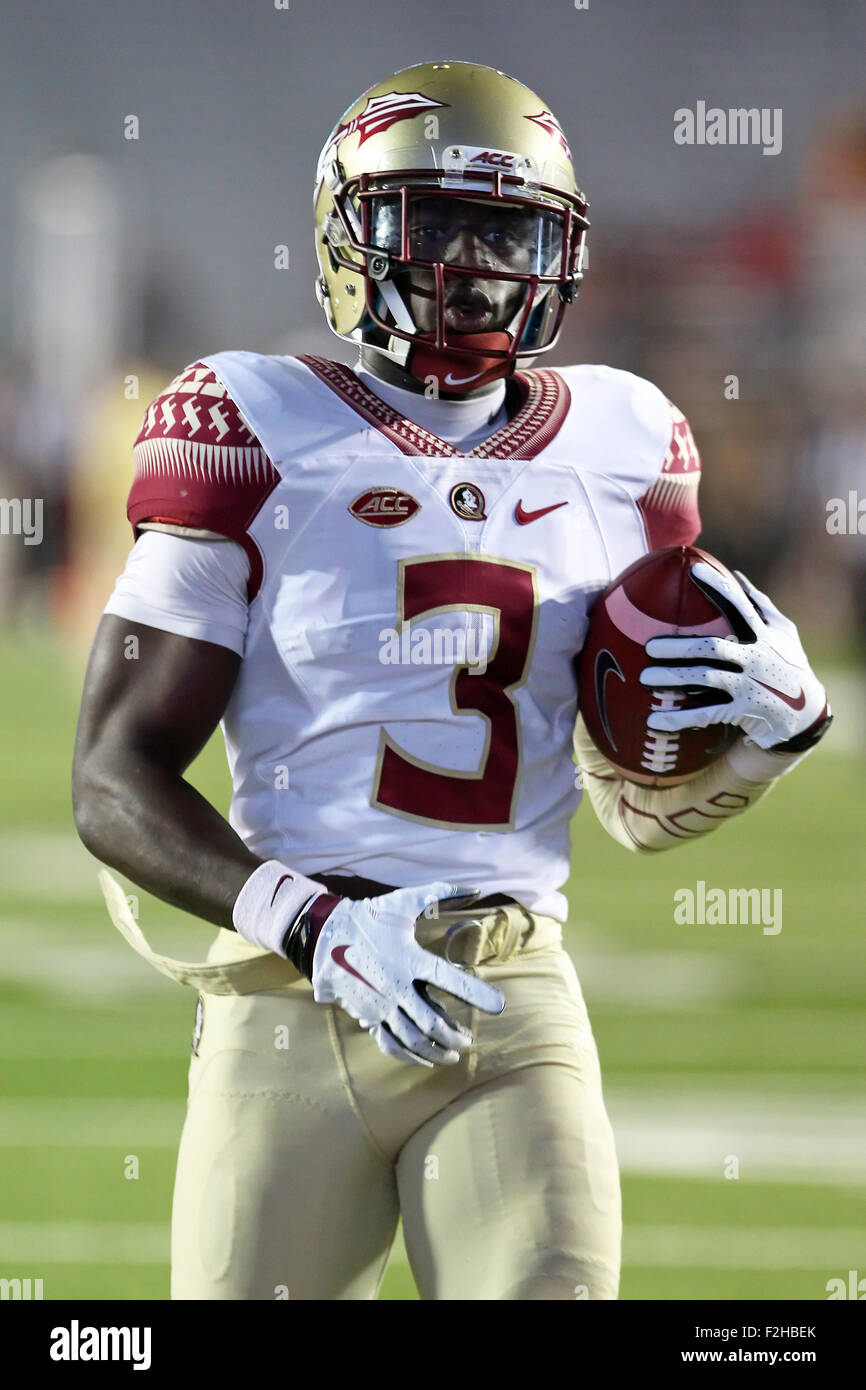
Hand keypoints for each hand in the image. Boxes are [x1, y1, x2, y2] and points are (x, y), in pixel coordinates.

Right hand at [309, 881, 505, 1067]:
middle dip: (454, 1036)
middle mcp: (397, 987)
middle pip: (431, 1023)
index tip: (498, 1006)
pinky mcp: (368, 1015)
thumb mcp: (404, 902)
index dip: (476, 994)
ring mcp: (381, 1005)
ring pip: (412, 1039)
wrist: (324, 935)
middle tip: (469, 1039)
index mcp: (410, 959)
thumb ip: (441, 894)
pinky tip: (425, 1059)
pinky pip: (390, 1043)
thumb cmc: (370, 918)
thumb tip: (475, 889)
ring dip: (436, 1050)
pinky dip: (410, 1056)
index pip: (450, 980)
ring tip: (453, 1054)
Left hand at [639, 562, 829, 749]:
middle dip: (680, 646)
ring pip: (705, 679)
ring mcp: (748, 685)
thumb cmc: (789, 665)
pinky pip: (704, 714)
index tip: (693, 570)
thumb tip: (738, 575)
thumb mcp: (784, 634)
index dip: (718, 587)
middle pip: (712, 648)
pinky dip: (679, 718)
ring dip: (673, 678)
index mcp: (763, 636)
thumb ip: (761, 606)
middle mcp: (755, 658)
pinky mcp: (742, 710)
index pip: (739, 606)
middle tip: (649, 646)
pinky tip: (653, 721)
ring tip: (645, 678)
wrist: (806, 715)